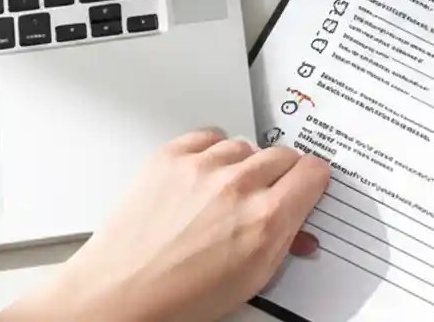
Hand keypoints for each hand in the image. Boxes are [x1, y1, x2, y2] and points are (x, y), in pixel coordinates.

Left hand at [0, 129, 330, 321]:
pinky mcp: (170, 156)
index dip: (313, 181)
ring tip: (229, 193)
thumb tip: (300, 224)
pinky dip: (213, 151)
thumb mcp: (252, 279)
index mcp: (266, 218)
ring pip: (246, 145)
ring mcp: (202, 167)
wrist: (119, 294)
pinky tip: (207, 175)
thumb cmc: (178, 297)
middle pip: (284, 155)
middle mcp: (237, 186)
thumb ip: (284, 242)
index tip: (308, 186)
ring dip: (245, 164)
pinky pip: (209, 136)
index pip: (313, 172)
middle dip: (282, 176)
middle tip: (269, 195)